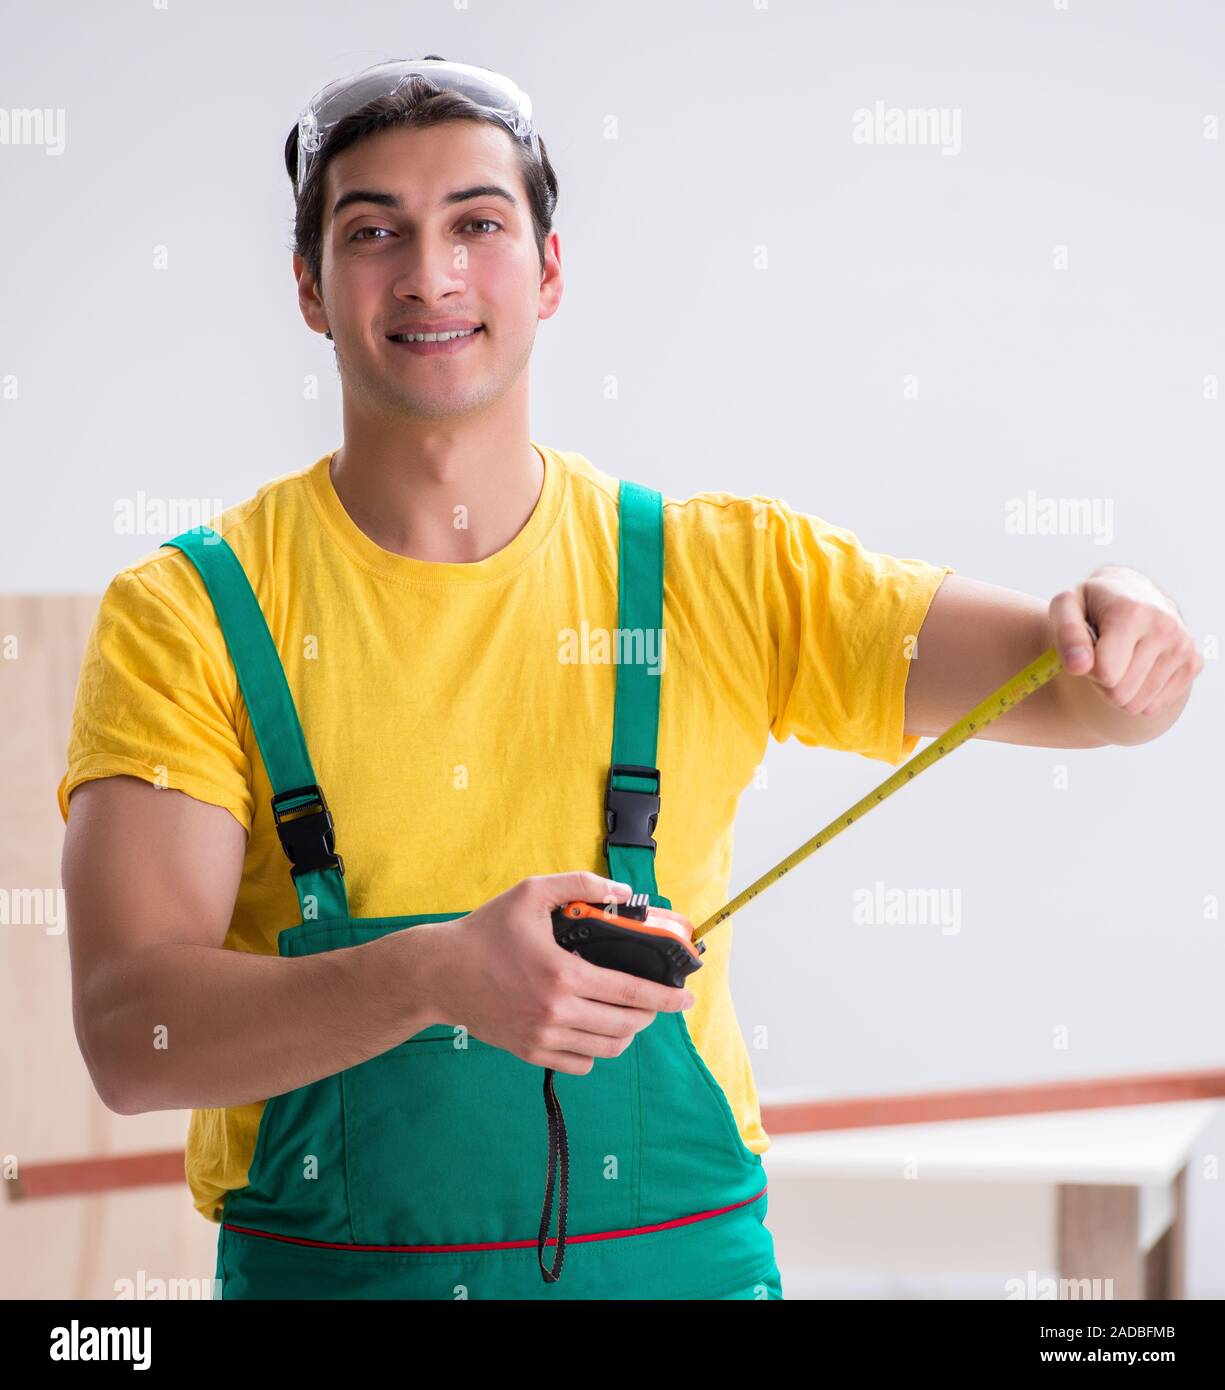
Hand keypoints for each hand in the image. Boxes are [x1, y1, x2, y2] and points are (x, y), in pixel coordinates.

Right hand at [427, 872, 695, 1074]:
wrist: (439, 973)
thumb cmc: (485, 931)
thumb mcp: (532, 893)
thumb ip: (581, 885)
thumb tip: (622, 892)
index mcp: (562, 974)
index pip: (630, 993)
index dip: (665, 998)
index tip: (686, 999)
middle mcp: (556, 1012)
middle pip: (624, 1025)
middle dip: (649, 1014)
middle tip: (653, 999)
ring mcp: (542, 1037)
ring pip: (606, 1048)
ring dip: (626, 1033)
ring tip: (628, 1014)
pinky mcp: (529, 1051)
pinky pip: (579, 1064)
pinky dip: (596, 1050)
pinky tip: (595, 1030)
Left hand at [1048, 565, 1204, 716]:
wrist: (1134, 593)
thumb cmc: (1092, 605)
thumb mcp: (1067, 608)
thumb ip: (1067, 635)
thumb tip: (1078, 666)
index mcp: (1132, 611)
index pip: (1105, 673)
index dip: (1087, 668)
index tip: (1089, 648)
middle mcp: (1164, 627)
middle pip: (1119, 693)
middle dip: (1102, 682)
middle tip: (1103, 656)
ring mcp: (1183, 646)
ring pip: (1136, 704)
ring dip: (1120, 689)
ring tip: (1119, 659)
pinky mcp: (1193, 663)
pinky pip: (1154, 706)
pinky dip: (1139, 694)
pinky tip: (1137, 665)